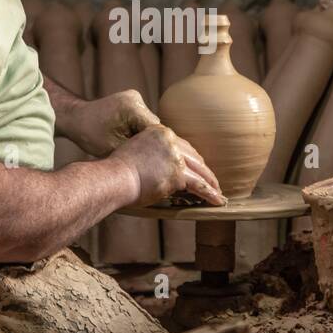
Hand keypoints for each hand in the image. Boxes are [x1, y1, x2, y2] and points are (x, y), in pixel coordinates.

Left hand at [64, 90, 158, 156]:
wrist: (75, 118)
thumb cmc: (89, 134)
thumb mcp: (113, 147)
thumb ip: (136, 151)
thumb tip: (155, 161)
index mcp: (131, 107)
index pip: (155, 131)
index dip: (156, 148)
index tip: (156, 163)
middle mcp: (136, 99)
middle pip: (154, 127)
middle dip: (151, 143)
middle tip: (150, 162)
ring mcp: (135, 98)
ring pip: (150, 124)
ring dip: (146, 137)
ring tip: (141, 153)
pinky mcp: (133, 102)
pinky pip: (144, 120)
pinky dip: (141, 132)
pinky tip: (135, 143)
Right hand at [110, 124, 225, 207]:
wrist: (114, 177)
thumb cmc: (117, 170)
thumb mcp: (134, 151)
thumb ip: (150, 154)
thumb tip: (159, 168)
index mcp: (159, 132)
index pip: (182, 146)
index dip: (191, 159)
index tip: (197, 167)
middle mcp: (170, 140)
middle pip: (194, 157)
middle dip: (204, 170)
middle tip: (211, 180)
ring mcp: (175, 156)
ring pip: (199, 171)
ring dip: (211, 183)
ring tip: (218, 192)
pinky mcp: (178, 173)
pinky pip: (199, 185)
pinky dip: (210, 194)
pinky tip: (218, 200)